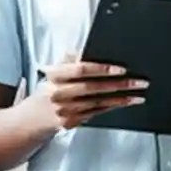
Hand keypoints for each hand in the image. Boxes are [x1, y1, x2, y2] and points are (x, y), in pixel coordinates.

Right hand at [29, 55, 147, 131]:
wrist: (30, 119)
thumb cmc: (49, 90)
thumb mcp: (55, 72)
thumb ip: (70, 60)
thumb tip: (86, 47)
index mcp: (54, 76)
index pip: (81, 69)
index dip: (102, 69)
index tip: (121, 69)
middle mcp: (58, 93)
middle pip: (93, 87)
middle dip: (120, 85)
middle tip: (140, 82)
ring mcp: (63, 110)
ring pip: (98, 102)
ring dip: (121, 99)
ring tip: (139, 95)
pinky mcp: (69, 122)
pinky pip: (96, 112)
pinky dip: (113, 107)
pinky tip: (126, 103)